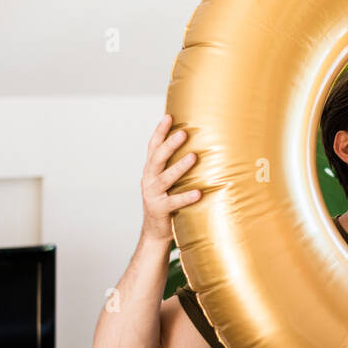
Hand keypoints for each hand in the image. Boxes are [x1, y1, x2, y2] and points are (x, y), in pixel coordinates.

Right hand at [141, 113, 201, 242]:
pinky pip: (174, 202)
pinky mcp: (160, 210)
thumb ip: (174, 164)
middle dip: (169, 145)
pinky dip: (186, 196)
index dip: (160, 132)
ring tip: (193, 156)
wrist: (155, 230)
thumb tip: (197, 142)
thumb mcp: (167, 180)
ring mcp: (153, 195)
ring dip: (179, 167)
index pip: (153, 147)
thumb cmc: (166, 199)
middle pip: (157, 159)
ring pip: (165, 178)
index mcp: (150, 170)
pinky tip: (199, 192)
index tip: (169, 116)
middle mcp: (149, 180)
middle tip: (183, 133)